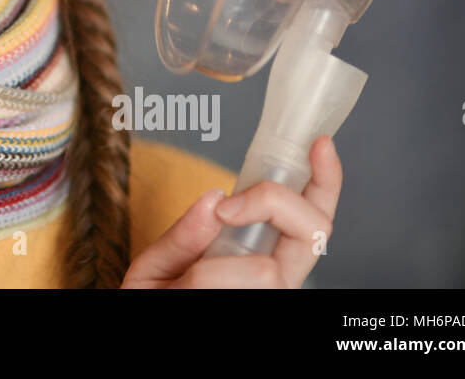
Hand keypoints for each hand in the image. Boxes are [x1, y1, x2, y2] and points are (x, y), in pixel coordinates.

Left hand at [121, 135, 342, 287]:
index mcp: (260, 254)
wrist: (140, 320)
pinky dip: (201, 282)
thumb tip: (215, 198)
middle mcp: (276, 279)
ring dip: (215, 266)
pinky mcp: (264, 307)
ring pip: (265, 270)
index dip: (325, 181)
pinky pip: (227, 286)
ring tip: (187, 280)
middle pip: (313, 231)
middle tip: (227, 207)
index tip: (320, 144)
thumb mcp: (156, 263)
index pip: (310, 217)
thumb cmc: (154, 300)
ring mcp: (271, 297)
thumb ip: (183, 235)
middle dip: (272, 201)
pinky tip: (190, 289)